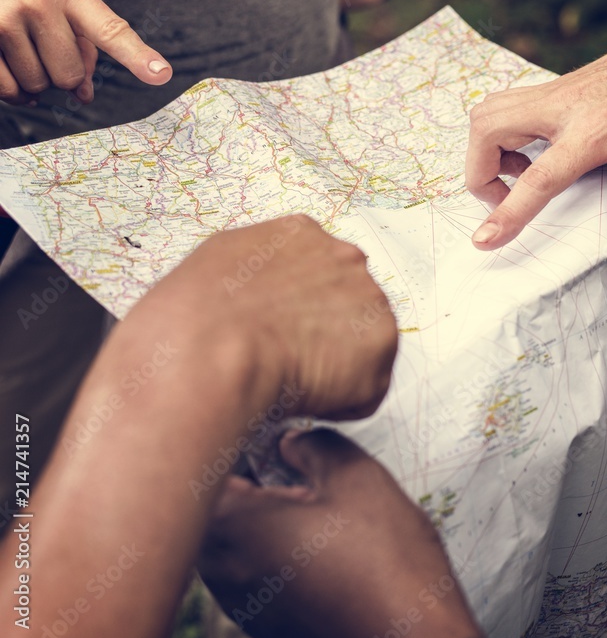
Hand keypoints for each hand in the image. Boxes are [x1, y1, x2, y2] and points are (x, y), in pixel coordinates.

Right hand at [0, 0, 171, 104]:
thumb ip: (84, 45)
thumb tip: (84, 95)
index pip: (110, 30)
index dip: (137, 56)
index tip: (160, 73)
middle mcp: (38, 2)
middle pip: (70, 75)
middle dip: (64, 75)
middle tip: (50, 52)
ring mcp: (4, 18)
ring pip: (37, 84)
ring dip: (35, 80)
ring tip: (27, 53)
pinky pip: (6, 87)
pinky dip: (14, 91)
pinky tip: (15, 76)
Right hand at [131, 216, 397, 420]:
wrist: (211, 350)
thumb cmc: (193, 318)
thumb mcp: (215, 267)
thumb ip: (255, 274)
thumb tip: (257, 300)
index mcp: (300, 234)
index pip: (316, 271)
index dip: (299, 309)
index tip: (282, 330)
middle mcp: (345, 258)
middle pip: (348, 303)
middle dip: (325, 333)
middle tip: (288, 360)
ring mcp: (369, 299)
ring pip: (362, 345)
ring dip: (335, 367)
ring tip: (289, 379)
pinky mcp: (381, 344)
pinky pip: (367, 388)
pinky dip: (341, 403)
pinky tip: (303, 396)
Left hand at [198, 430, 484, 637]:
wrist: (413, 635)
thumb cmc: (385, 563)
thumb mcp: (354, 475)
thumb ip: (310, 443)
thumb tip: (289, 441)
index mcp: (233, 525)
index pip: (198, 462)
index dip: (231, 435)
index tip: (259, 425)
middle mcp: (221, 567)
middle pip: (204, 501)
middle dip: (238, 472)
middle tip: (280, 456)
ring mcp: (238, 599)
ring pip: (226, 535)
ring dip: (253, 511)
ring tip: (301, 500)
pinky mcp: (261, 619)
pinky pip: (247, 566)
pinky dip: (268, 545)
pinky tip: (312, 540)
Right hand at [464, 12, 606, 249]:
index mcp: (594, 131)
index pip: (539, 178)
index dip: (508, 211)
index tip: (484, 239)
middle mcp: (563, 106)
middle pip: (487, 130)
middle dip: (478, 172)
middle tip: (504, 197)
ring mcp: (554, 91)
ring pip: (487, 113)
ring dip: (485, 150)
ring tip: (519, 173)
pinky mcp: (553, 87)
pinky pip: (504, 106)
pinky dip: (499, 133)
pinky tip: (530, 151)